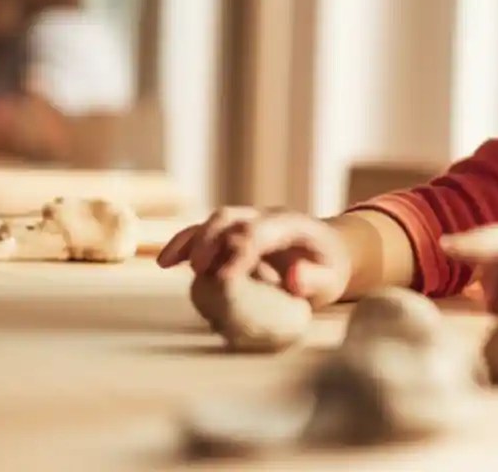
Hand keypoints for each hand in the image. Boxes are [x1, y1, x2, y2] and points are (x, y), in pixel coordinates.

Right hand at [156, 207, 352, 307]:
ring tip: (168, 263)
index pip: (260, 232)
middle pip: (231, 218)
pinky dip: (184, 243)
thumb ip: (315, 280)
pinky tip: (165, 262)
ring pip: (213, 221)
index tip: (225, 278)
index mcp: (292, 225)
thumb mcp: (332, 278)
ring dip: (190, 240)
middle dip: (210, 240)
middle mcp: (265, 217)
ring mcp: (247, 222)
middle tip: (197, 270)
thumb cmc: (329, 267)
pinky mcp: (233, 233)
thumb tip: (293, 278)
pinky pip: (204, 232)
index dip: (241, 252)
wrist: (329, 250)